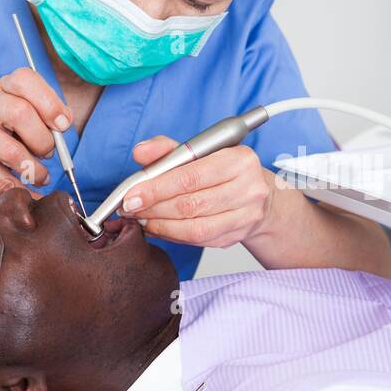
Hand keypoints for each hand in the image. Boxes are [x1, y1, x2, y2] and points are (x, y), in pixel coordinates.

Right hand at [0, 69, 73, 194]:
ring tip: (40, 176)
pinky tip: (28, 190)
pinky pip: (1, 179)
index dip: (49, 102)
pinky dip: (21, 189)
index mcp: (2, 88)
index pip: (24, 80)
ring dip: (35, 169)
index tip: (62, 124)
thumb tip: (65, 121)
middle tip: (47, 153)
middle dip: (44, 140)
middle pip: (21, 113)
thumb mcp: (20, 117)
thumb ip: (45, 115)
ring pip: (12, 151)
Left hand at [119, 135, 276, 247]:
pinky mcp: (239, 235)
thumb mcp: (200, 152)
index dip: (157, 189)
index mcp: (239, 160)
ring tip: (143, 220)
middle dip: (154, 208)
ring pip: (194, 227)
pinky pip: (200, 240)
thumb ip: (168, 150)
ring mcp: (246, 215)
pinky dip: (174, 236)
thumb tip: (140, 152)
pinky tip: (160, 228)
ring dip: (161, 225)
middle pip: (190, 204)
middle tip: (131, 209)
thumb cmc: (225, 171)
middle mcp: (249, 188)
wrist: (258, 195)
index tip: (132, 196)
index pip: (190, 177)